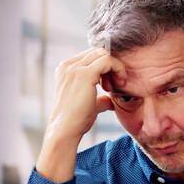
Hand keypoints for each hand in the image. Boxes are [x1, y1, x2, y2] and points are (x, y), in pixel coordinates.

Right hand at [37, 48, 125, 182]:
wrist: (65, 131)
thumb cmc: (75, 121)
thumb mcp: (88, 105)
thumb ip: (98, 99)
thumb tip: (110, 101)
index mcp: (66, 69)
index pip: (91, 56)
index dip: (105, 67)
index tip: (111, 85)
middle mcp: (68, 65)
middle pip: (98, 52)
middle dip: (111, 65)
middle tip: (117, 85)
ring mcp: (74, 68)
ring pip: (103, 54)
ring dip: (116, 67)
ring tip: (118, 86)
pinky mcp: (84, 75)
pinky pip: (108, 61)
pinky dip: (118, 69)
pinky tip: (118, 85)